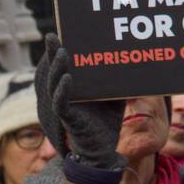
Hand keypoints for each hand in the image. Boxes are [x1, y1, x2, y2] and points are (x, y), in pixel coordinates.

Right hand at [35, 33, 125, 168]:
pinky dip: (62, 91)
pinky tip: (67, 79)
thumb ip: (117, 79)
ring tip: (61, 52)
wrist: (103, 151)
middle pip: (54, 71)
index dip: (58, 49)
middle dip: (52, 53)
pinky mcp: (68, 120)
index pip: (63, 65)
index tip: (59, 31)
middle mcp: (64, 95)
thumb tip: (131, 58)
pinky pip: (61, 104)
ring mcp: (64, 107)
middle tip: (51, 36)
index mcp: (73, 88)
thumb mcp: (114, 96)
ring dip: (57, 68)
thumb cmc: (106, 122)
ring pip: (54, 85)